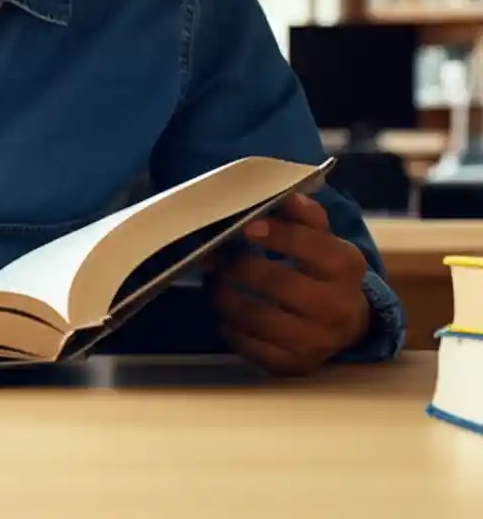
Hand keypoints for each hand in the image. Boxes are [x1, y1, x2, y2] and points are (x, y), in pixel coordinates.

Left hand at [210, 193, 370, 375]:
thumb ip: (304, 217)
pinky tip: (227, 311)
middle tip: (213, 255)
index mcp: (347, 267)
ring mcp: (317, 342)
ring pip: (254, 315)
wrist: (347, 325)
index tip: (245, 226)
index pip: (311, 246)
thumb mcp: (323, 241)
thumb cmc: (324, 273)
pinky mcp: (294, 365)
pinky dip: (229, 325)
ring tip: (214, 280)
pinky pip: (247, 344)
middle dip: (236, 265)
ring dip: (224, 294)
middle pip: (275, 282)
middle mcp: (337, 307)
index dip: (276, 234)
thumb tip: (287, 195)